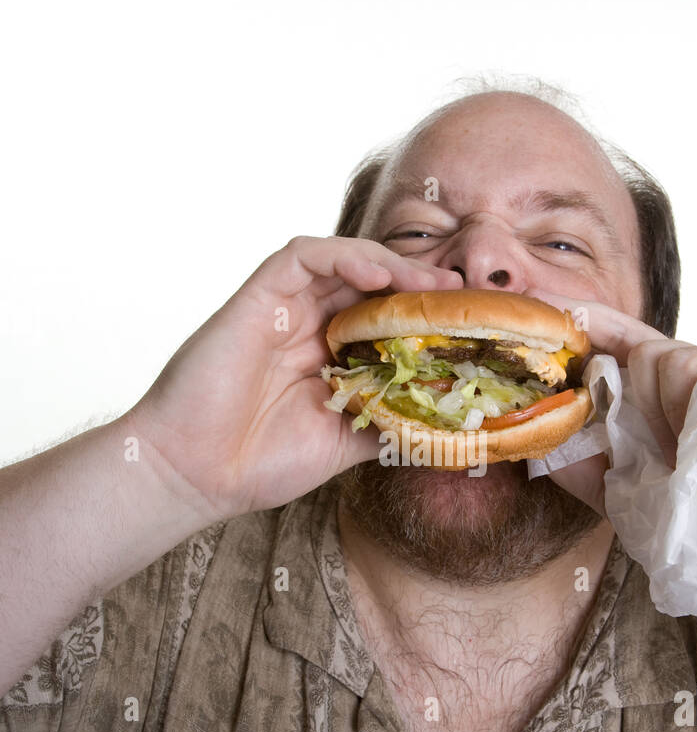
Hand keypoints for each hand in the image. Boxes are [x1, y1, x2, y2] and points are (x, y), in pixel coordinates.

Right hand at [127, 237, 461, 518]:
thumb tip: (447, 424)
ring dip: (390, 264)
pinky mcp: (256, 297)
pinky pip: (301, 255)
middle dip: (418, 282)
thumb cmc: (259, 464)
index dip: (424, 312)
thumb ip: (389, 423)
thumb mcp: (346, 444)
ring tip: (427, 281)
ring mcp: (282, 309)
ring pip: (343, 260)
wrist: (195, 476)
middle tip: (460, 292)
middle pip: (370, 282)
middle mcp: (307, 325)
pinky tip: (377, 275)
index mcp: (327, 356)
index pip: (383, 316)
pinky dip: (342, 255)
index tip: (466, 322)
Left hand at [533, 294, 696, 513]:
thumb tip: (533, 441)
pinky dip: (675, 401)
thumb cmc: (693, 517)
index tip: (550, 312)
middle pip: (634, 347)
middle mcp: (691, 370)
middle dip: (615, 380)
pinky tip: (691, 438)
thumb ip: (578, 465)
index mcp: (664, 392)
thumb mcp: (620, 490)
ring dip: (650, 403)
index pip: (619, 341)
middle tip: (631, 432)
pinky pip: (685, 363)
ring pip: (655, 353)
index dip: (586, 323)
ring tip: (676, 450)